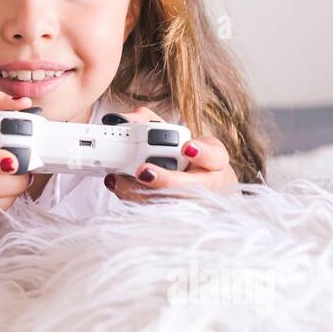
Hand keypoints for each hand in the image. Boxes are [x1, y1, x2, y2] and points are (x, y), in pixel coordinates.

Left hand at [103, 106, 239, 201]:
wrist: (203, 187)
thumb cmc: (189, 158)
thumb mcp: (180, 135)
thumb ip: (153, 122)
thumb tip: (131, 117)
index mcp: (214, 161)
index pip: (215, 157)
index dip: (202, 154)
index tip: (186, 147)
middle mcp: (206, 186)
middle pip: (189, 187)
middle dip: (165, 180)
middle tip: (143, 171)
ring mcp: (190, 204)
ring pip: (167, 204)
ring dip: (141, 193)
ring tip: (118, 179)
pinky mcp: (172, 214)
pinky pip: (152, 211)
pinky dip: (131, 198)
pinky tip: (117, 185)